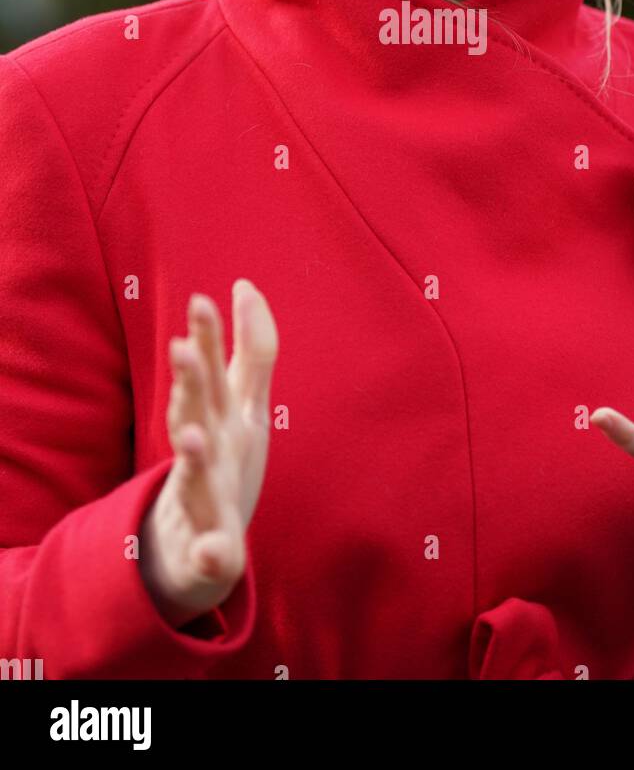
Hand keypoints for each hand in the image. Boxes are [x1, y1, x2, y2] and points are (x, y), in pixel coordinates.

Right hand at [139, 279, 278, 626]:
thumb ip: (250, 347)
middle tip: (179, 348)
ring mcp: (201, 499)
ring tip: (192, 439)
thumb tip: (246, 284)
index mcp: (214, 418)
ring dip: (192, 458)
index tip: (201, 300)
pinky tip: (214, 553)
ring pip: (193, 477)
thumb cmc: (222, 460)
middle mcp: (202, 452)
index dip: (207, 339)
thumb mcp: (242, 403)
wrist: (192, 549)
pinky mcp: (207, 549)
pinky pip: (209, 553)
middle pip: (193, 414)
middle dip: (187, 384)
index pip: (207, 371)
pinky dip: (210, 553)